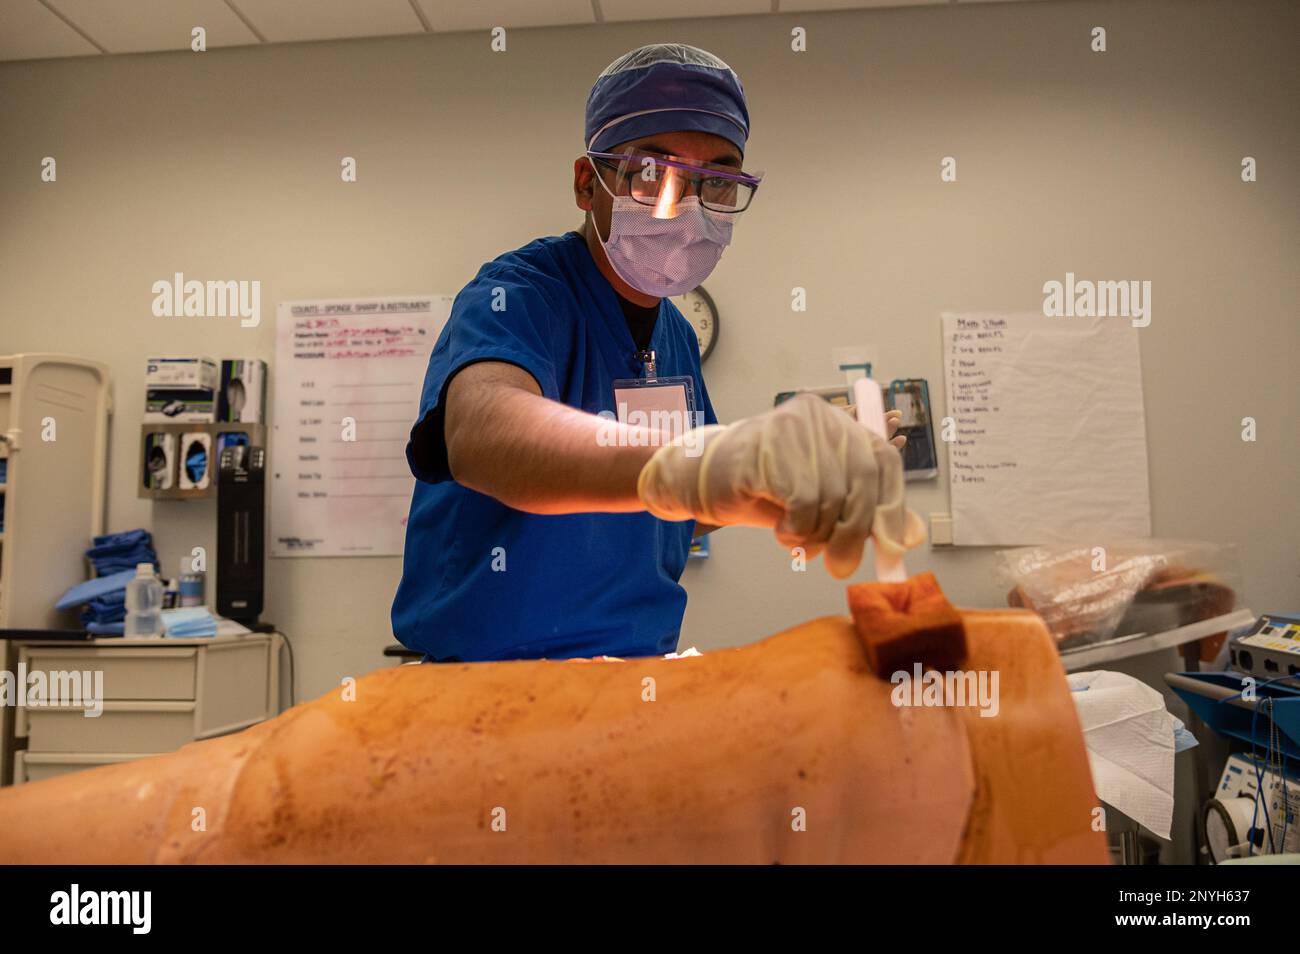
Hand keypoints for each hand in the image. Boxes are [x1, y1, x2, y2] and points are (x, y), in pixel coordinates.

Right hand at [637, 394, 923, 577]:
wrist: (700, 481)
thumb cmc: (764, 492)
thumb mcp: (818, 501)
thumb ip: (858, 510)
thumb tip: (906, 537)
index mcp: (839, 423)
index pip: (884, 460)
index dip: (892, 506)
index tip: (891, 548)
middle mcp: (821, 417)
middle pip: (862, 481)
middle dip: (854, 533)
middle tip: (840, 567)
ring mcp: (794, 429)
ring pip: (831, 498)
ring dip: (815, 534)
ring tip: (795, 538)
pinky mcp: (769, 450)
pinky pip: (804, 502)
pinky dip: (796, 530)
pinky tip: (782, 531)